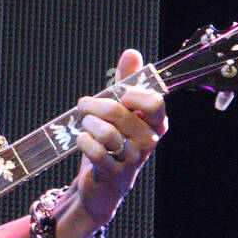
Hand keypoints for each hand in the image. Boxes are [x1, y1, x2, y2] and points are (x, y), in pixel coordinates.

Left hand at [71, 49, 168, 226]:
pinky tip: (81, 139)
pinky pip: (97, 151)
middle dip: (94, 105)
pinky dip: (84, 141)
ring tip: (84, 126)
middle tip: (84, 105)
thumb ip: (127, 82)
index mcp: (155, 122)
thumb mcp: (121, 110)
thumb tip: (132, 53)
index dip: (131, 93)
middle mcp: (148, 141)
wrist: (102, 183)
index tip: (117, 95)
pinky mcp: (114, 174)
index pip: (153, 101)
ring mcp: (132, 159)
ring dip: (87, 124)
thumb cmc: (113, 142)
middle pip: (119, 112)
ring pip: (107, 132)